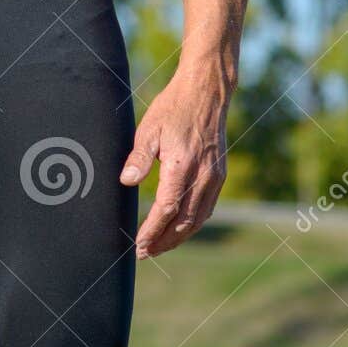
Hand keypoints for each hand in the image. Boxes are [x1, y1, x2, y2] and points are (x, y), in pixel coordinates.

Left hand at [119, 67, 227, 256]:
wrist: (206, 93)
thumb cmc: (174, 108)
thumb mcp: (149, 128)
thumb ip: (139, 157)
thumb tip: (127, 182)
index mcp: (183, 165)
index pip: (166, 209)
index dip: (152, 231)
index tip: (138, 244)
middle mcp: (203, 176)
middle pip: (184, 221)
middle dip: (164, 241)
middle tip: (145, 253)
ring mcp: (215, 177)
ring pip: (198, 219)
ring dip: (178, 237)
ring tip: (159, 247)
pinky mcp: (220, 175)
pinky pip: (207, 208)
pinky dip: (192, 223)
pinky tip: (180, 228)